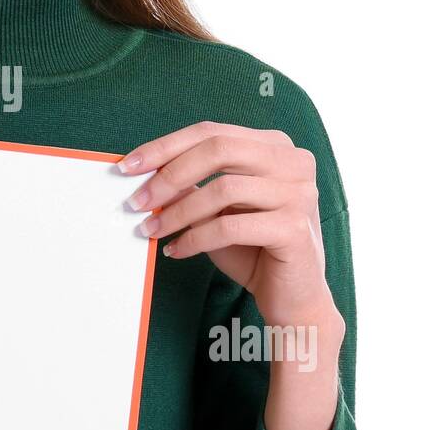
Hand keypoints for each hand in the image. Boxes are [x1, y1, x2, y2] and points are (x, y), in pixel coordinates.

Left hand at [119, 121, 337, 327]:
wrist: (292, 297)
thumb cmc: (252, 248)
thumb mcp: (216, 210)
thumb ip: (191, 186)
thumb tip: (144, 172)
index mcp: (275, 146)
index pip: (212, 132)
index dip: (166, 146)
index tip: (129, 166)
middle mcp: (294, 162)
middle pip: (218, 149)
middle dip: (169, 174)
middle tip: (136, 201)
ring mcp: (299, 193)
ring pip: (223, 189)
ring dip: (178, 212)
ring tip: (152, 229)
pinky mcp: (295, 228)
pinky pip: (230, 226)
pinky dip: (195, 239)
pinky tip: (177, 250)